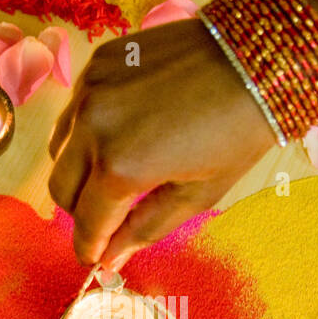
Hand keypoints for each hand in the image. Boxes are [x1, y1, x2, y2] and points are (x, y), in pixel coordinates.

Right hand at [47, 18, 276, 267]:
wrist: (258, 57)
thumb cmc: (237, 132)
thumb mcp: (197, 194)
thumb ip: (145, 229)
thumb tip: (109, 260)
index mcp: (121, 167)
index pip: (87, 222)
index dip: (90, 247)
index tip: (94, 258)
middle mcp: (94, 127)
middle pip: (60, 188)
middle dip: (81, 210)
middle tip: (109, 215)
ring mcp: (91, 90)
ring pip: (59, 149)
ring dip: (79, 170)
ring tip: (116, 170)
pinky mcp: (98, 63)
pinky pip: (75, 110)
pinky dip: (89, 129)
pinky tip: (125, 129)